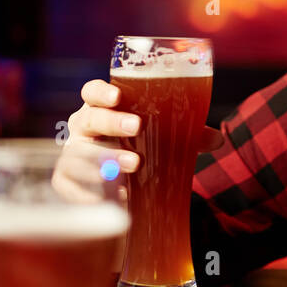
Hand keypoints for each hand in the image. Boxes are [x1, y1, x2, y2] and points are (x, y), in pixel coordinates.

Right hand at [54, 79, 222, 202]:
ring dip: (107, 157)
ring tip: (134, 163)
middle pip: (87, 118)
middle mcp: (82, 130)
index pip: (92, 93)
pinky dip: (95, 191)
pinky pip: (75, 187)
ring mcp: (72, 156)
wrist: (115, 189)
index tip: (117, 95)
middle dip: (111, 121)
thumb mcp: (160, 140)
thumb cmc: (135, 150)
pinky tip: (117, 194)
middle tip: (136, 126)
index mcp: (101, 110)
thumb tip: (217, 139)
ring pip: (81, 153)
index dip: (101, 91)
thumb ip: (187, 136)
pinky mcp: (68, 184)